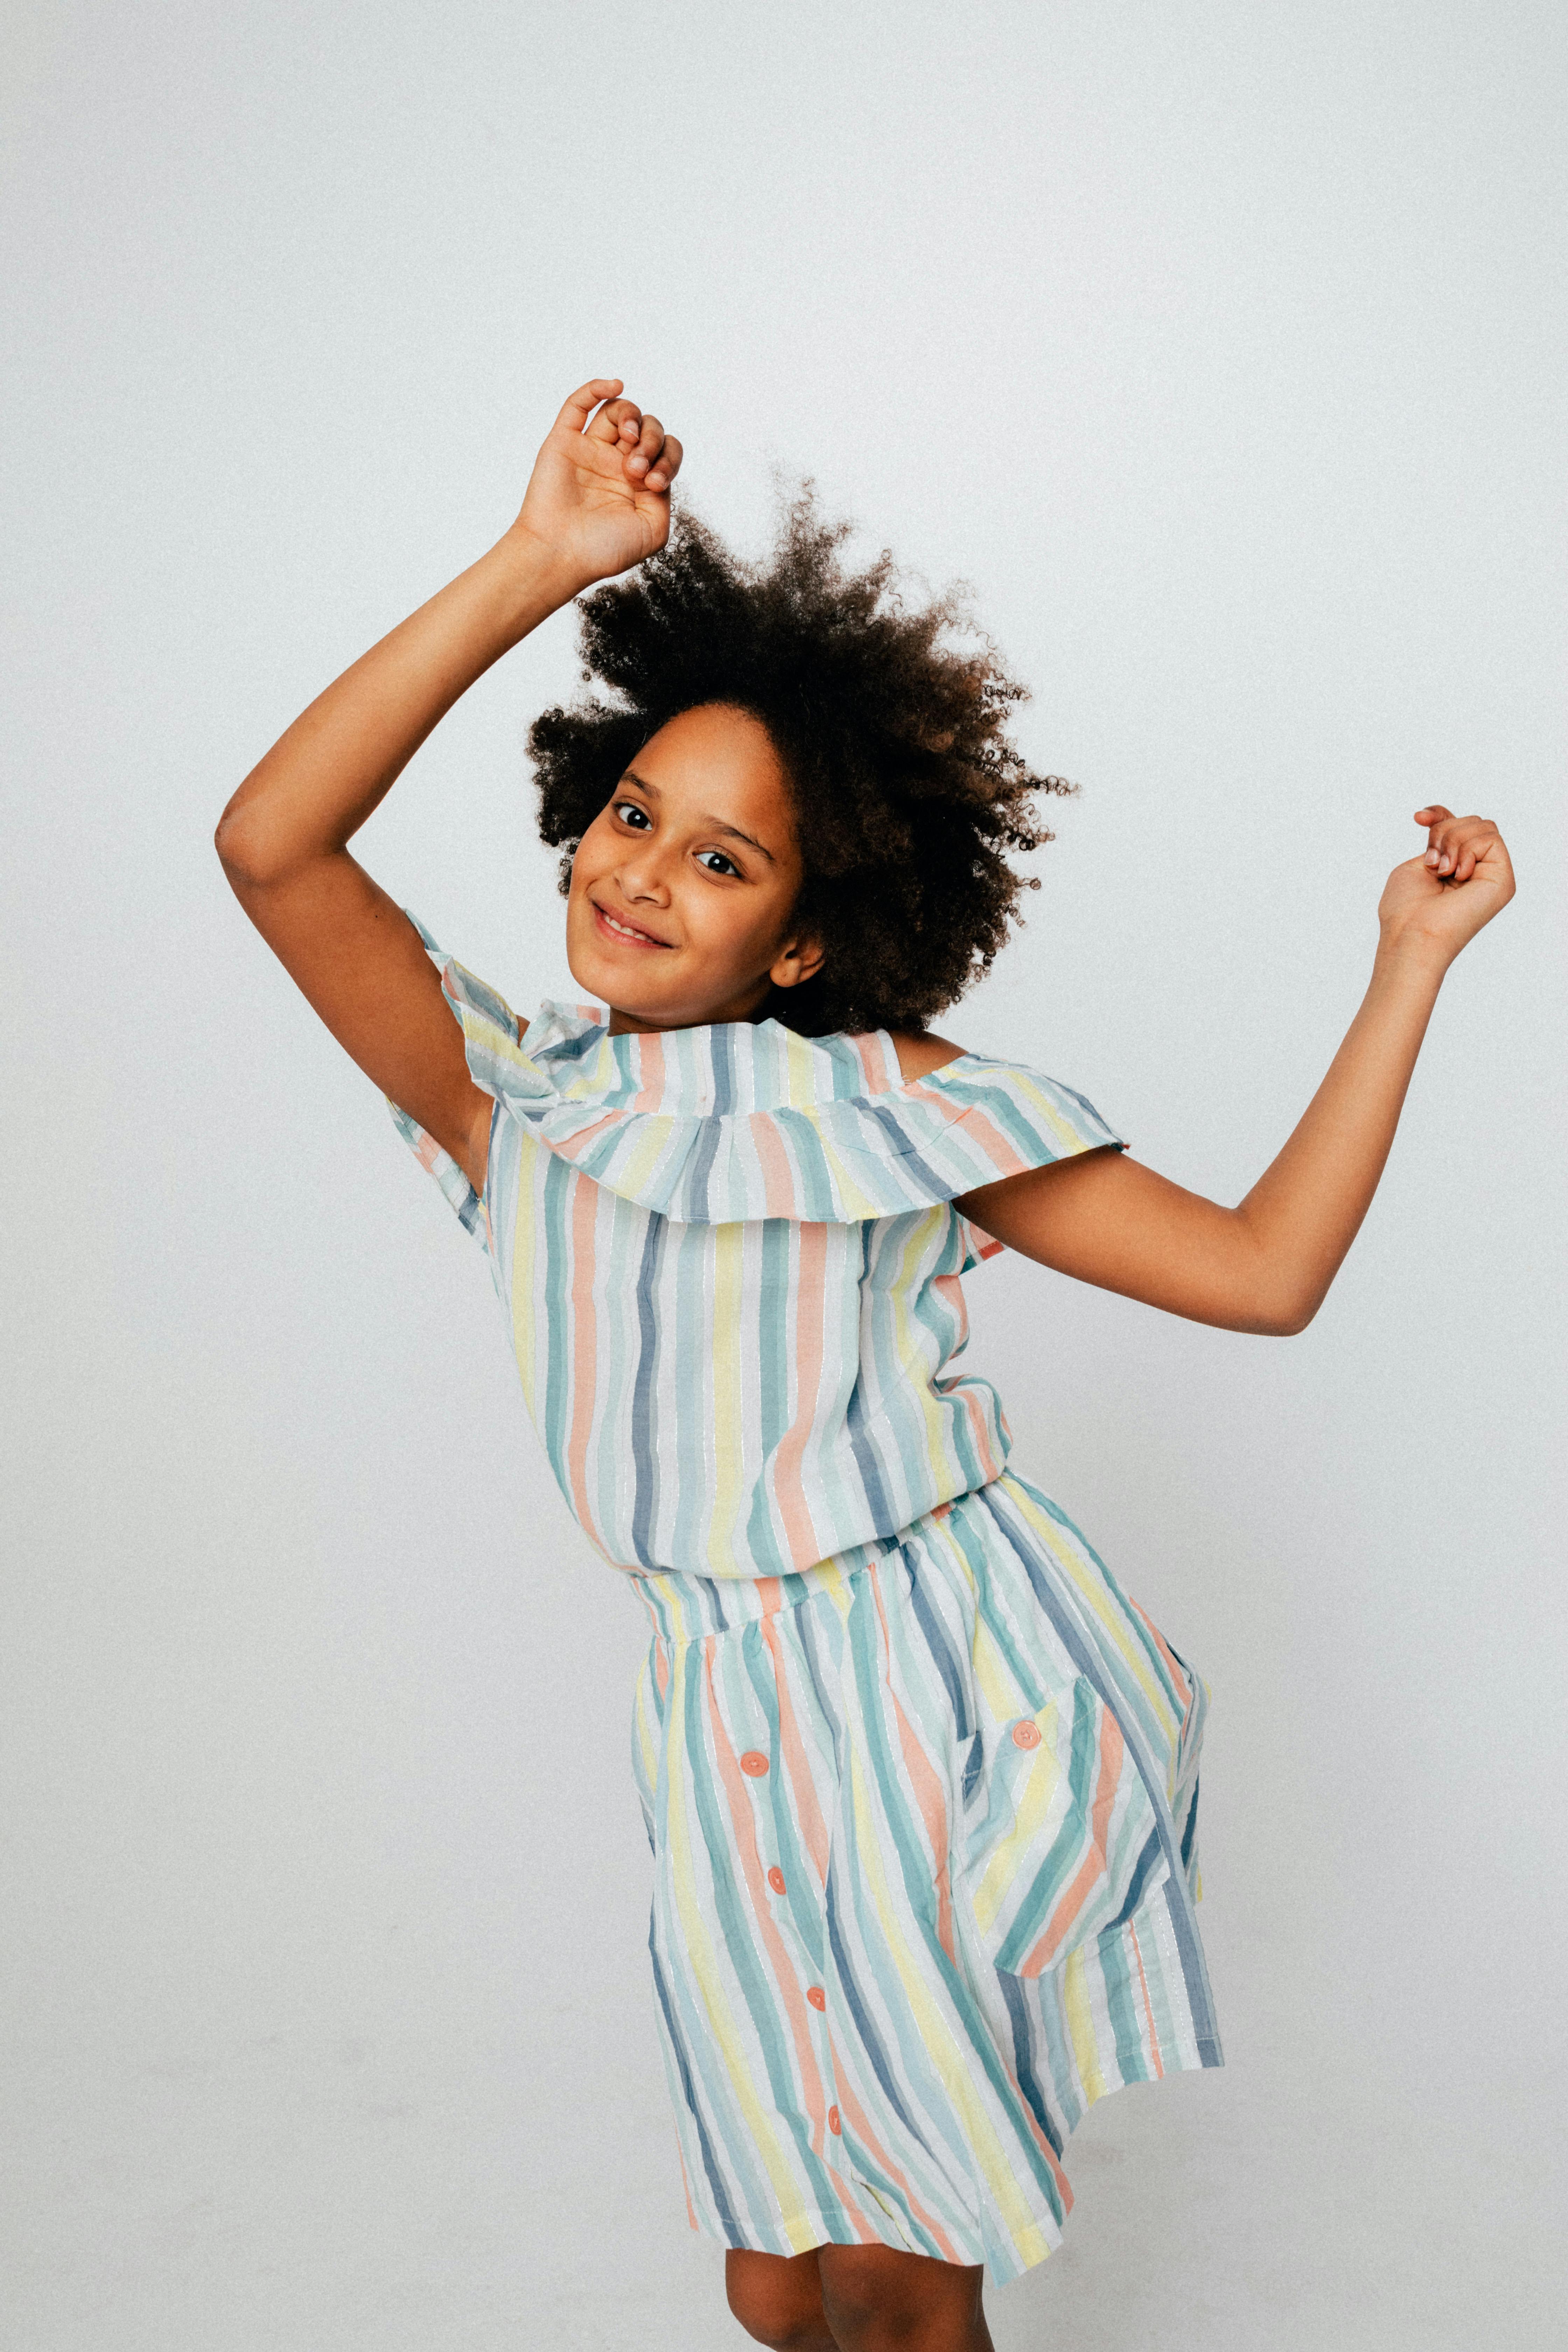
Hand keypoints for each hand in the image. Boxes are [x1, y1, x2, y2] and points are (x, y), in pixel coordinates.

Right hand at [509, 378, 683, 595]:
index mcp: (638, 483)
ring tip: (630, 438)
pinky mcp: (564, 442)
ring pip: (618, 411)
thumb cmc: (604, 549)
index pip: (665, 450)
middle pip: (646, 427)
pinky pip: (579, 404)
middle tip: (636, 469)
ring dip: (632, 416)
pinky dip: (597, 388)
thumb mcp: (654, 530)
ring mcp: (590, 451)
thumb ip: (665, 497)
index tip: (654, 483)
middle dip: (651, 440)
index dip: (668, 458)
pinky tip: (615, 384)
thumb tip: (655, 469)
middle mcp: (616, 463)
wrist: (561, 554)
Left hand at [1377, 806, 1515, 967]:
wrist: (1412, 934)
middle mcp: (1477, 871)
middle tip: (1432, 863)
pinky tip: (1458, 876)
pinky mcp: (1503, 879)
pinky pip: (1491, 838)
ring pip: (1483, 825)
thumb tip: (1446, 820)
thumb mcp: (1417, 863)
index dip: (1441, 816)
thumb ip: (1439, 840)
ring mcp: (1492, 875)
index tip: (1419, 818)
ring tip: (1442, 872)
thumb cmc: (1406, 909)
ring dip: (1453, 842)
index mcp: (1455, 868)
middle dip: (1444, 832)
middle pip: (1471, 821)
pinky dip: (1467, 851)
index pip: (1459, 826)